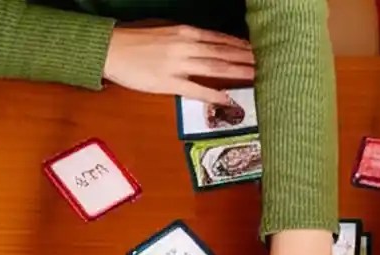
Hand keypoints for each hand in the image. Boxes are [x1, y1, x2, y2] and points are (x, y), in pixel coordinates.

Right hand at [103, 26, 253, 104]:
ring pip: (216, 68)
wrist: (108, 48)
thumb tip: (208, 42)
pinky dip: (215, 95)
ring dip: (239, 73)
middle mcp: (186, 46)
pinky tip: (231, 99)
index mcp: (185, 32)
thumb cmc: (134, 39)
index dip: (242, 46)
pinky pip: (197, 90)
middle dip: (248, 59)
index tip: (261, 51)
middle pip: (224, 53)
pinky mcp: (169, 82)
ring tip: (259, 77)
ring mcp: (178, 65)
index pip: (221, 39)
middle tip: (270, 65)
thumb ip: (187, 37)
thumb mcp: (164, 30)